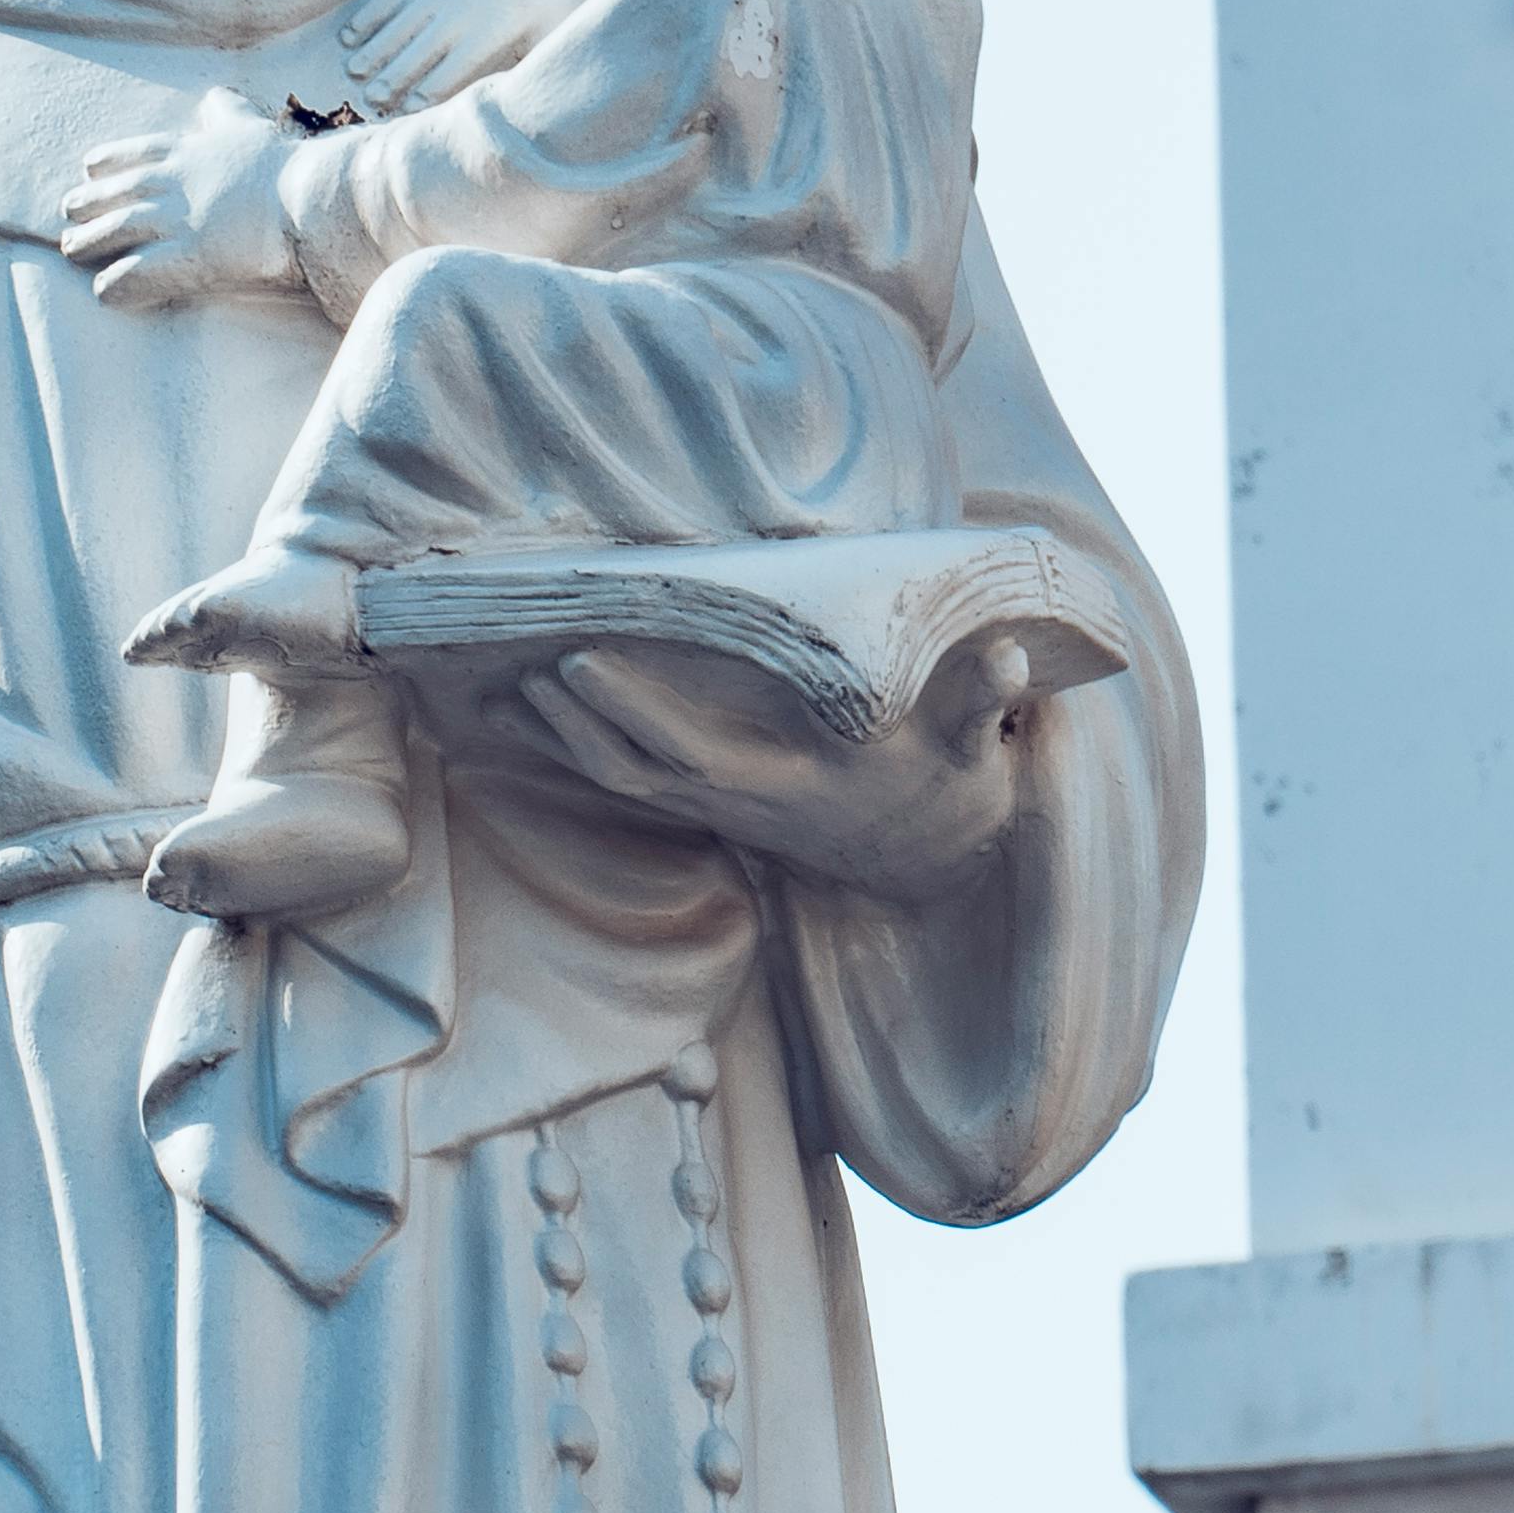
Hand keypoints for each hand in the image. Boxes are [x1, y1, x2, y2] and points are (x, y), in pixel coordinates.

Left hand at [60, 87, 295, 306]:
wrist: (305, 198)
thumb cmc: (283, 166)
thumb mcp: (249, 125)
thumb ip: (228, 112)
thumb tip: (218, 97)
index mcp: (186, 153)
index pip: (136, 154)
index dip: (109, 162)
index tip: (89, 169)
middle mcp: (172, 185)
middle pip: (116, 192)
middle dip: (88, 202)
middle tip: (68, 212)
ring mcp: (176, 221)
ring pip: (115, 229)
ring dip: (89, 241)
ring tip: (71, 250)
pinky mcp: (186, 258)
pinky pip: (136, 273)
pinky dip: (115, 283)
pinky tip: (104, 290)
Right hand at [337, 0, 614, 114]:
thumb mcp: (561, 30)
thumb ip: (540, 64)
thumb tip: (527, 102)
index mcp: (490, 29)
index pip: (452, 68)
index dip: (429, 91)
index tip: (408, 111)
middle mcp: (459, 9)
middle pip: (419, 48)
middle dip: (394, 75)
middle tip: (371, 98)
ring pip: (401, 22)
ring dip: (376, 46)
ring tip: (353, 69)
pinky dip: (371, 12)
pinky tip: (351, 31)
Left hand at [516, 636, 1032, 903]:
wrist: (931, 853)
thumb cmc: (942, 785)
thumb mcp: (970, 747)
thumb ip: (982, 704)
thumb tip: (1010, 659)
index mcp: (785, 788)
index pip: (689, 751)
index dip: (630, 712)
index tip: (578, 663)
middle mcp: (738, 802)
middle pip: (632, 772)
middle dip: (573, 726)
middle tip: (517, 665)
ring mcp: (718, 806)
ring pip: (621, 781)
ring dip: (562, 740)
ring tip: (504, 689)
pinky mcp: (711, 800)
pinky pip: (631, 778)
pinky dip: (583, 746)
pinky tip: (540, 711)